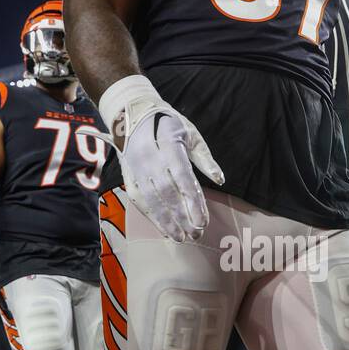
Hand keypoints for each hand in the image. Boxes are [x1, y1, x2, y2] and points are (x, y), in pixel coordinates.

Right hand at [97, 75, 223, 243]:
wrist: (132, 112)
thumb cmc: (169, 123)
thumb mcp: (191, 134)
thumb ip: (205, 159)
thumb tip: (220, 180)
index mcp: (169, 145)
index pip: (183, 179)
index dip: (193, 203)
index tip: (203, 221)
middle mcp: (150, 158)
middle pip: (168, 194)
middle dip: (182, 217)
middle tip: (196, 234)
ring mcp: (136, 167)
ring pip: (151, 200)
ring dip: (166, 222)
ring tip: (181, 237)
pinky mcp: (128, 174)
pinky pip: (139, 199)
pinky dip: (152, 215)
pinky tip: (164, 228)